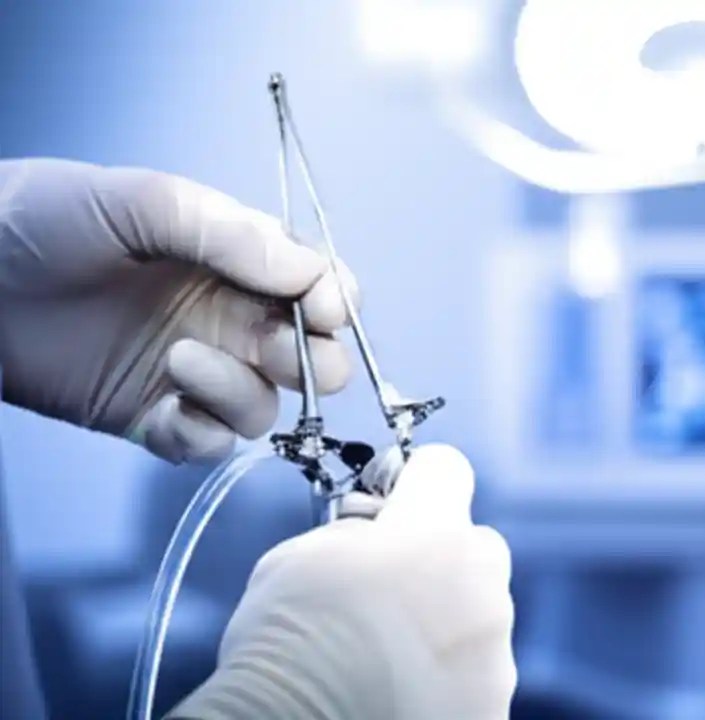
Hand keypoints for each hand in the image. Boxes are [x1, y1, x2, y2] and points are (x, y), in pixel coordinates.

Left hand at [0, 158, 355, 461]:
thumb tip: (307, 273)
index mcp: (236, 261)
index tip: (326, 305)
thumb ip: (232, 233)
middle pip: (310, 356)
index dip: (335, 299)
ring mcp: (194, 372)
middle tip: (278, 346)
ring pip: (265, 406)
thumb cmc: (44, 218)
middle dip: (312, 357)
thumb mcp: (145, 200)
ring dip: (241, 390)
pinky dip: (204, 431)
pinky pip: (210, 443)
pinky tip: (166, 400)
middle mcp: (226, 318)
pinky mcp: (153, 418)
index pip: (317, 286)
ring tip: (181, 360)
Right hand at [169, 444, 517, 719]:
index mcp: (433, 533)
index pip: (447, 470)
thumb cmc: (284, 648)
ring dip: (442, 624)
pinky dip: (447, 678)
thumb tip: (370, 534)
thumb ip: (350, 534)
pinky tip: (399, 692)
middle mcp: (481, 586)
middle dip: (435, 561)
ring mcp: (495, 651)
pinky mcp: (495, 705)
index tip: (390, 504)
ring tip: (383, 657)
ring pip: (478, 615)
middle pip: (473, 548)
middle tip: (383, 594)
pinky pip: (477, 673)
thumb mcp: (295, 561)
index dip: (414, 482)